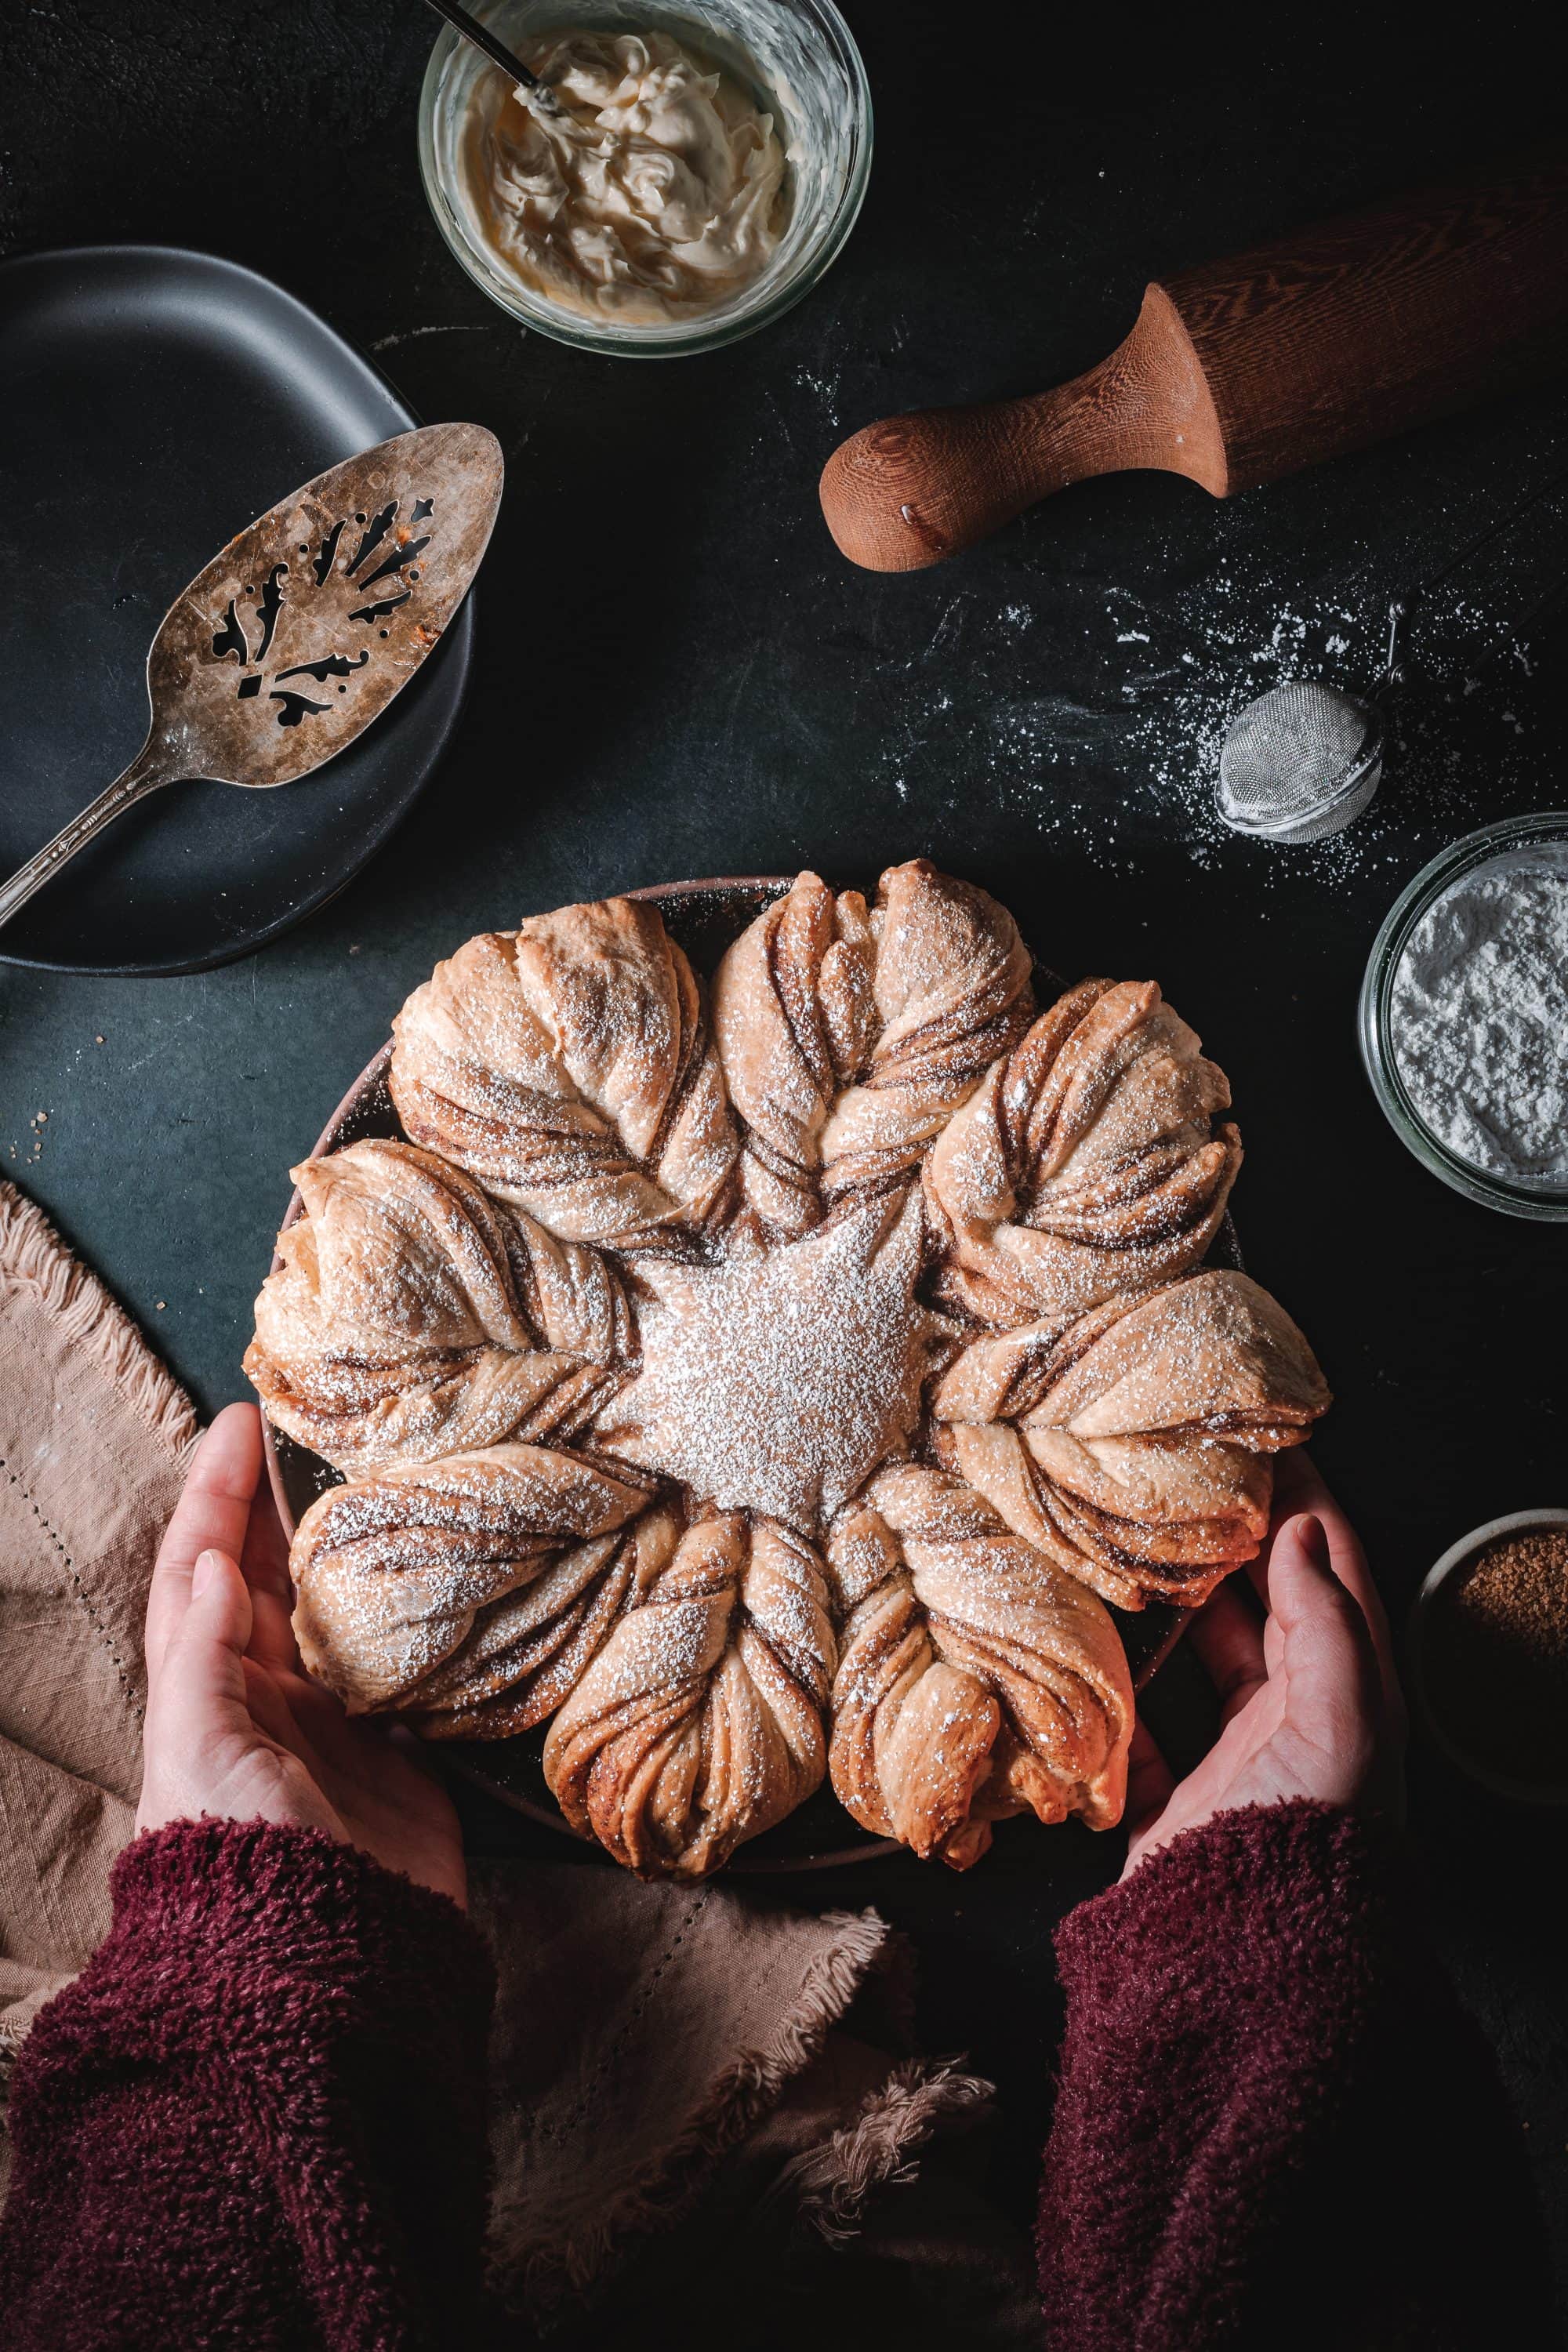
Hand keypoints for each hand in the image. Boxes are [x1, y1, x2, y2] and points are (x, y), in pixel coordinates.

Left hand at [137, 1403, 466, 1907]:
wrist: (325, 1967)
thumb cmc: (243, 1858)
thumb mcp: (199, 1753)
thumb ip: (205, 1659)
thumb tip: (217, 1561)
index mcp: (208, 1688)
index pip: (205, 1567)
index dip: (217, 1493)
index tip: (241, 1418)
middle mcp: (270, 1694)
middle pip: (277, 1573)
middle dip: (289, 1499)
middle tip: (323, 1426)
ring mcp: (340, 1721)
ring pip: (344, 1607)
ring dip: (359, 1544)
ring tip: (390, 1474)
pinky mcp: (405, 1752)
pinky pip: (413, 1661)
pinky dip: (425, 1613)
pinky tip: (450, 1569)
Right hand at [1122, 1452, 1405, 1878]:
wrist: (1247, 1979)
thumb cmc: (1306, 1847)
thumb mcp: (1342, 1723)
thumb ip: (1325, 1625)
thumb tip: (1300, 1530)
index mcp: (1349, 1703)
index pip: (1332, 1581)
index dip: (1306, 1509)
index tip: (1268, 1445)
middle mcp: (1296, 1730)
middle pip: (1266, 1615)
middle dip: (1234, 1546)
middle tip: (1187, 1479)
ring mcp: (1235, 1772)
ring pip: (1203, 1668)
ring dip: (1173, 1610)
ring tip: (1133, 1545)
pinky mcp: (1174, 1815)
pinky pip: (1139, 1743)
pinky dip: (1114, 1699)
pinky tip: (1087, 1655)